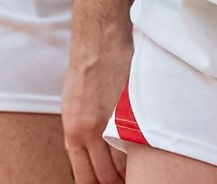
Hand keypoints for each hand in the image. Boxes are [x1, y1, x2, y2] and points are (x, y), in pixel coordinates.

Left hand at [62, 21, 131, 183]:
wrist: (99, 45)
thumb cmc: (84, 72)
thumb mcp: (71, 107)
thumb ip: (79, 134)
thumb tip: (88, 155)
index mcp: (73, 133)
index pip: (85, 177)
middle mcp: (91, 133)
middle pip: (106, 176)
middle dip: (115, 183)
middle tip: (123, 182)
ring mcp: (112, 125)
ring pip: (125, 164)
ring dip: (130, 172)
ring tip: (137, 173)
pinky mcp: (131, 114)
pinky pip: (138, 145)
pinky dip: (141, 155)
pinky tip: (145, 158)